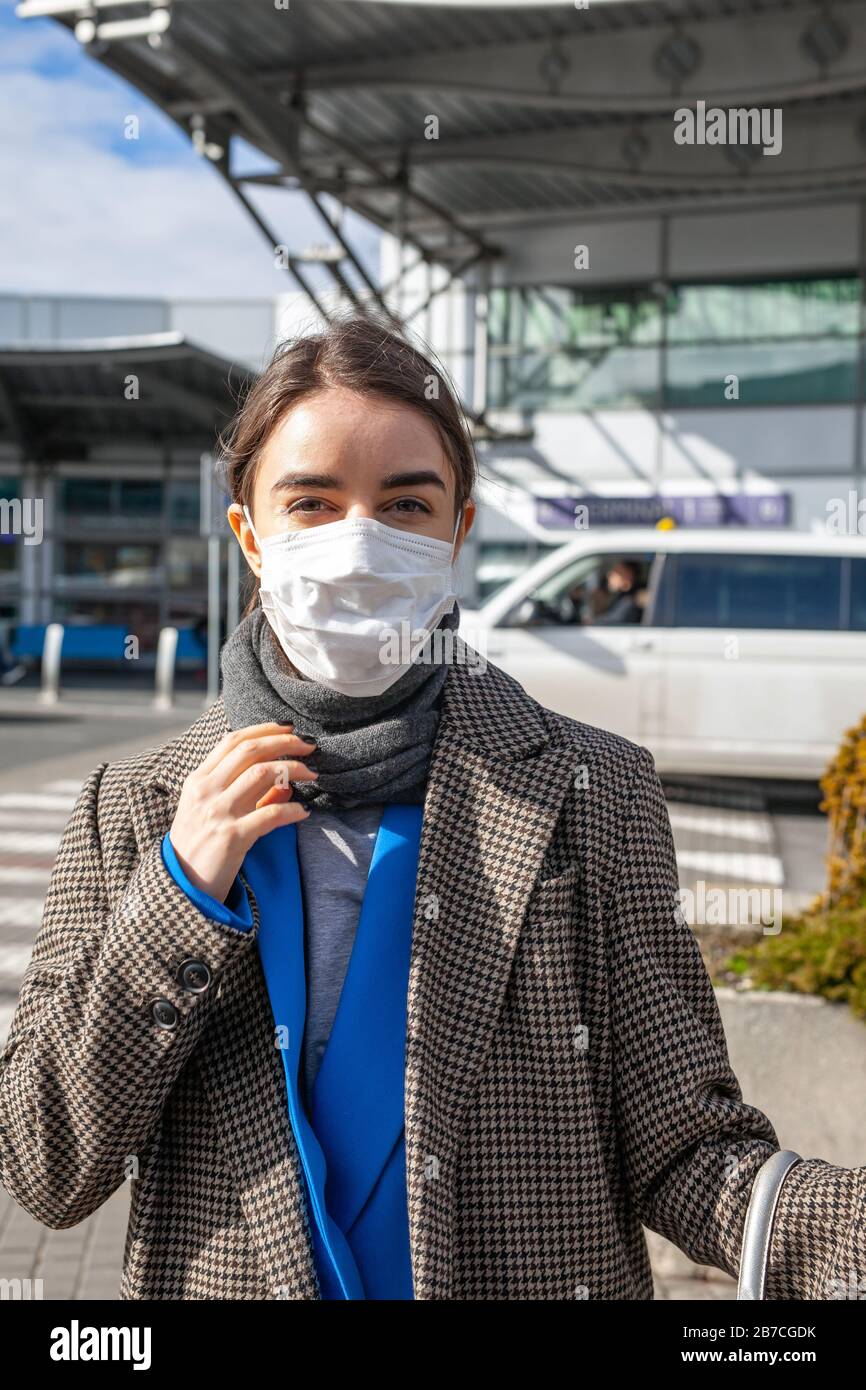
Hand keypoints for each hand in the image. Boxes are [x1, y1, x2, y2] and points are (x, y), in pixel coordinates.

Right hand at [168, 722, 317, 902]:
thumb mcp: (213, 812)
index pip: (232, 741)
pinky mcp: (232, 837)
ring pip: (262, 774)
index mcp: (198, 780)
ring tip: (312, 774)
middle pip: (250, 750)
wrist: (182, 886)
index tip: (289, 728)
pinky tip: (305, 812)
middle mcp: (206, 791)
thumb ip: (247, 795)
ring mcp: (218, 813)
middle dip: (285, 742)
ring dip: (293, 769)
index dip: (264, 729)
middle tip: (309, 746)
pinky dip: (293, 810)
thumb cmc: (200, 847)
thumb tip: (286, 784)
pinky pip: (271, 814)